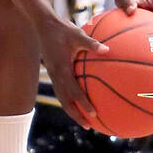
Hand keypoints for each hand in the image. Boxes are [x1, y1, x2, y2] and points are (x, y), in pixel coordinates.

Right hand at [36, 13, 107, 129]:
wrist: (44, 25)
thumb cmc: (63, 29)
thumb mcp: (78, 34)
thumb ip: (92, 43)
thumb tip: (108, 50)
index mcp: (62, 69)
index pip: (73, 90)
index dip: (83, 103)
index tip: (94, 113)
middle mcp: (56, 76)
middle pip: (65, 102)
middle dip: (77, 115)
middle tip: (90, 126)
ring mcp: (54, 76)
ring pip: (62, 99)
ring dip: (72, 111)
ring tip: (85, 121)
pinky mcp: (54, 73)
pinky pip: (62, 91)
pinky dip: (70, 100)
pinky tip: (80, 102)